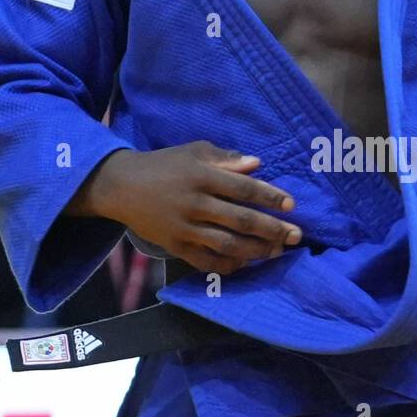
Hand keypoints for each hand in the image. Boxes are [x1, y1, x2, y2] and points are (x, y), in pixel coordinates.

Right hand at [69, 142, 302, 275]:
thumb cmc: (164, 165)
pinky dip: (227, 265)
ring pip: (227, 244)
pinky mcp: (174, 246)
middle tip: (296, 235)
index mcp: (201, 176)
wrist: (121, 186)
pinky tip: (245, 264)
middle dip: (272, 229)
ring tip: (277, 251)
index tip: (291, 205)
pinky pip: (205, 261)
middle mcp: (194, 203)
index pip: (243, 188)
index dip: (269, 197)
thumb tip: (258, 164)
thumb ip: (226, 159)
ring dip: (256, 250)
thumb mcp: (193, 152)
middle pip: (241, 220)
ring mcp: (184, 227)